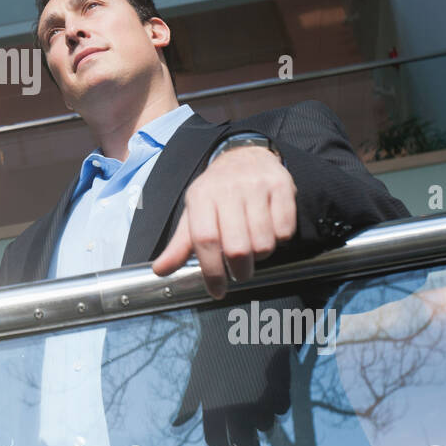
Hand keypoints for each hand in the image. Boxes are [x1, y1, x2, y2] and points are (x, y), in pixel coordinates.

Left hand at [151, 145, 296, 298]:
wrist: (245, 155)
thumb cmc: (217, 192)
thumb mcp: (194, 212)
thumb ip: (180, 244)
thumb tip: (160, 270)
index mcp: (202, 196)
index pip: (205, 240)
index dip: (211, 271)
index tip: (217, 290)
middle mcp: (228, 189)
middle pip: (236, 247)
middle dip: (239, 271)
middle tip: (240, 272)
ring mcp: (257, 186)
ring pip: (263, 243)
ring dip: (260, 255)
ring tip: (254, 246)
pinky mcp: (282, 186)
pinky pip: (285, 230)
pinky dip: (279, 240)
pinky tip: (269, 229)